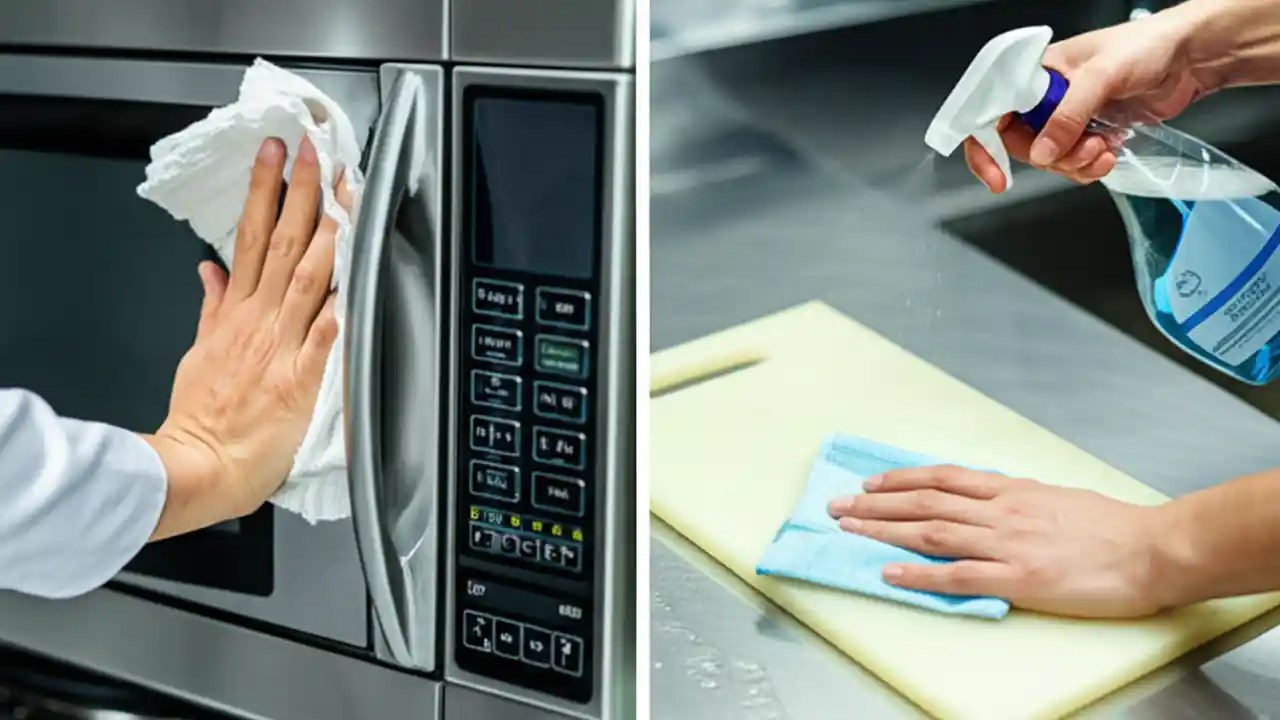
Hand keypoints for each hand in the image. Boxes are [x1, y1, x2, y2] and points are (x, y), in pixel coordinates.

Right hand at [142, 137, 349, 539]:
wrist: (196, 468)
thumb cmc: (201, 419)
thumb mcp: (198, 353)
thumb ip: (211, 308)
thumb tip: (210, 270)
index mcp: (236, 314)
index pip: (253, 237)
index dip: (266, 191)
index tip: (277, 155)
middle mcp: (260, 322)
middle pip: (284, 244)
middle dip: (300, 194)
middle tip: (314, 152)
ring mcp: (280, 348)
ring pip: (307, 279)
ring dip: (326, 234)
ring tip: (341, 196)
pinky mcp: (299, 381)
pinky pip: (324, 340)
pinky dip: (336, 311)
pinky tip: (354, 283)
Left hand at [827, 466, 1173, 617]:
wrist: (1151, 549)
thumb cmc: (1112, 527)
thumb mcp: (1057, 498)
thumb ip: (1018, 500)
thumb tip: (990, 500)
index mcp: (1012, 491)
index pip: (942, 479)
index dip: (901, 479)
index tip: (870, 481)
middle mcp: (1001, 511)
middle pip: (924, 502)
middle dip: (876, 503)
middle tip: (838, 505)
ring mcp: (1007, 544)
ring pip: (931, 532)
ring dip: (884, 530)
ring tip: (849, 530)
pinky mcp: (1017, 579)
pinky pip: (957, 575)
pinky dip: (918, 573)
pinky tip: (889, 572)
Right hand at [967, 9, 1213, 191]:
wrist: (1190, 57)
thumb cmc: (1146, 46)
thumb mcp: (1101, 77)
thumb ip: (1068, 116)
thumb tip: (1041, 153)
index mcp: (1036, 74)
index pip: (992, 111)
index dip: (986, 145)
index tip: (997, 176)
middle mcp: (1045, 97)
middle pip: (1022, 144)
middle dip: (1052, 156)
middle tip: (1084, 150)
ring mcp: (1067, 117)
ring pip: (1050, 158)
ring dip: (1076, 163)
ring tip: (1104, 149)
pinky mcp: (1089, 132)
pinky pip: (1074, 163)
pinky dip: (1090, 166)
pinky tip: (1111, 151)